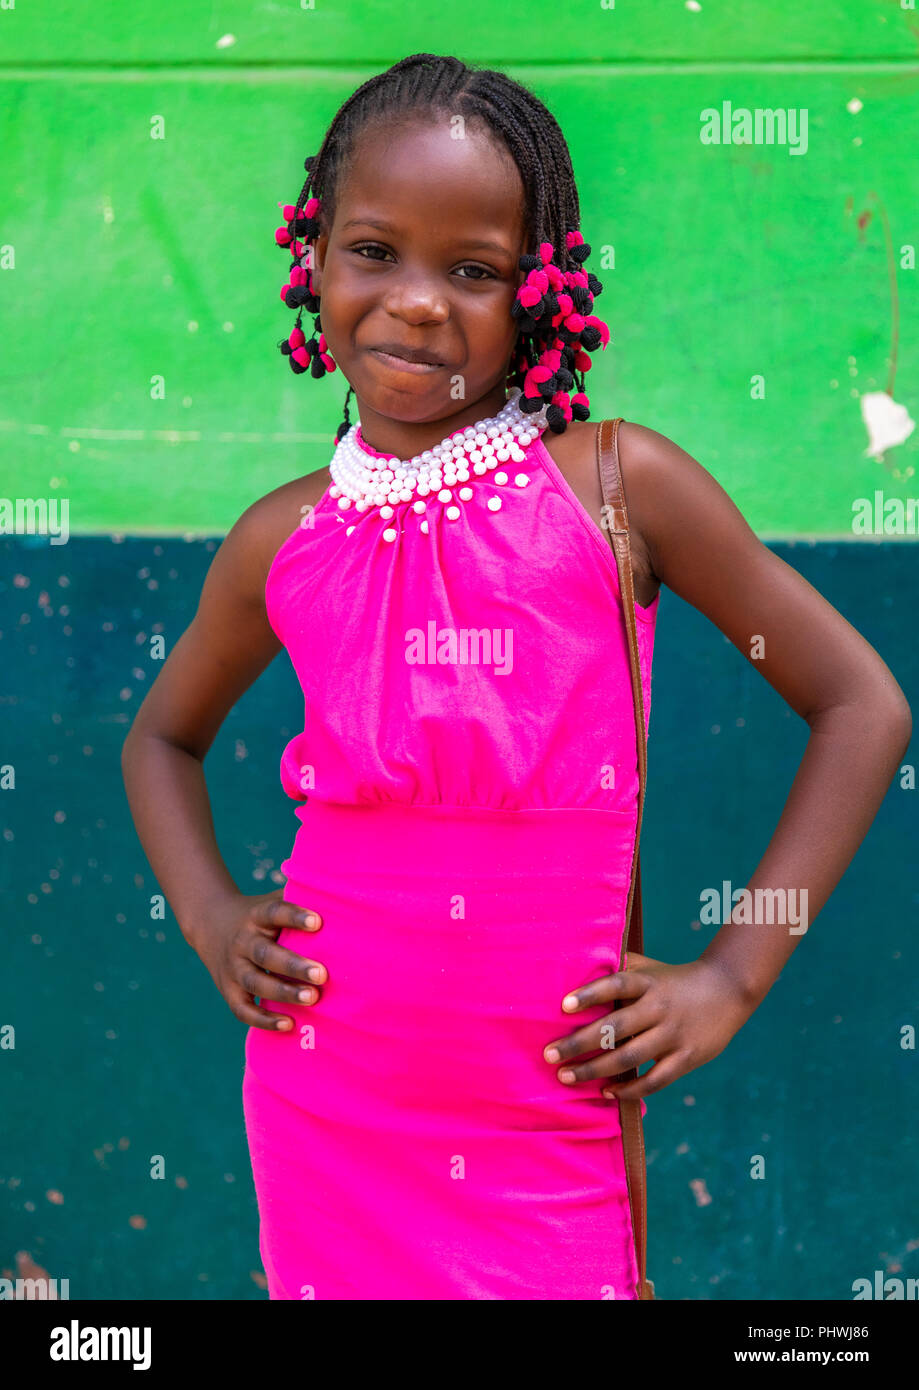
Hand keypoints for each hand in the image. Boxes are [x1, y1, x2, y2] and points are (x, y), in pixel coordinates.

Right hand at [190, 887, 326, 1030]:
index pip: (274, 913)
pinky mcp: (229, 991)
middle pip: (265, 954)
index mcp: (255, 916)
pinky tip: (289, 1025)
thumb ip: (298, 899)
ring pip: (256, 983)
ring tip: (313, 998)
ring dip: (284, 993)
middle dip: (294, 966)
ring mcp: (232, 968)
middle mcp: (242, 942)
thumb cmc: (259, 916)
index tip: (318, 922)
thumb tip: (338, 898)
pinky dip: (264, 1020)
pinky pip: (243, 1010)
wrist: (210, 923)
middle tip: (323, 975)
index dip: (294, 917)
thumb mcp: (270, 901)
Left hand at [542, 952, 752, 1100]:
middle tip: (550, 1054)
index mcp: (648, 983)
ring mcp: (674, 1035)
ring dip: (595, 1070)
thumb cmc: (675, 980)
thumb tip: (578, 963)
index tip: (563, 1006)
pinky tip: (607, 1092)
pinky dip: (629, 1089)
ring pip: (630, 1057)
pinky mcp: (687, 1058)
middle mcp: (659, 1008)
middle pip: (616, 1027)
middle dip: (579, 1043)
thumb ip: (619, 967)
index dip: (590, 994)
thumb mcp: (650, 967)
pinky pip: (655, 1080)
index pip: (617, 985)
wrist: (728, 990)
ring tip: (567, 1077)